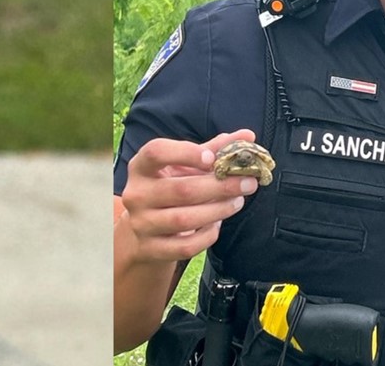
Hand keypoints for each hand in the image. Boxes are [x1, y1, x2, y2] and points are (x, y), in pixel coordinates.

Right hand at [118, 130, 261, 262]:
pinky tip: (218, 223)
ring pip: (184, 219)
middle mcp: (136, 194)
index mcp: (141, 167)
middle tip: (248, 183)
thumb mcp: (183, 167)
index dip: (185, 153)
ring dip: (218, 210)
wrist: (144, 229)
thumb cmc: (169, 188)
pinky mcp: (151, 249)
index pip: (156, 152)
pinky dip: (208, 235)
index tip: (212, 159)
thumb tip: (247, 135)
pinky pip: (186, 246)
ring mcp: (141, 223)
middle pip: (180, 190)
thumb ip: (213, 150)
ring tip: (237, 201)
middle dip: (220, 186)